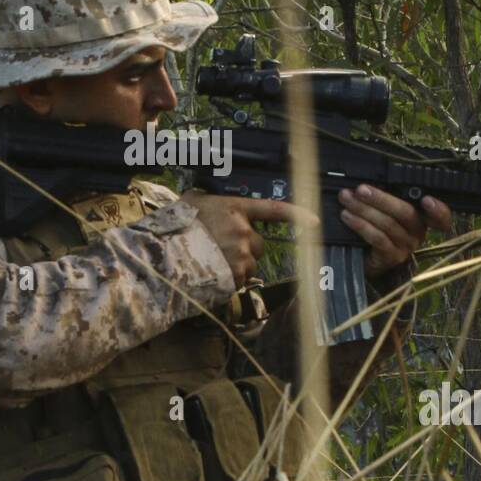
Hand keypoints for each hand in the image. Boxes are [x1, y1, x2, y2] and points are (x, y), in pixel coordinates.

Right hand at [181, 192, 318, 286]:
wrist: (165, 253)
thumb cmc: (176, 225)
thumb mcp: (191, 202)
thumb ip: (206, 201)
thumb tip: (203, 202)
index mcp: (235, 209)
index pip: (274, 209)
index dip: (297, 214)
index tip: (315, 221)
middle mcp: (244, 232)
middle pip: (258, 244)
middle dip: (245, 248)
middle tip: (220, 248)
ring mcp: (241, 255)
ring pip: (249, 264)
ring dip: (236, 264)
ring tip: (212, 262)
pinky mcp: (235, 276)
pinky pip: (238, 279)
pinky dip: (228, 279)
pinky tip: (211, 274)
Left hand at [337, 185, 452, 279]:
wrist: (366, 256)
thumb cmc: (378, 225)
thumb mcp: (385, 209)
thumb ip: (386, 197)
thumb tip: (370, 182)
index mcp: (421, 217)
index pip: (441, 216)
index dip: (438, 209)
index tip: (427, 200)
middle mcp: (418, 232)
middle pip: (405, 213)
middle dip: (381, 198)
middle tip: (361, 189)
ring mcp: (406, 246)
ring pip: (388, 224)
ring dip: (364, 210)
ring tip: (347, 200)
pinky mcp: (392, 256)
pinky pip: (378, 238)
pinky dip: (361, 225)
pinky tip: (348, 217)